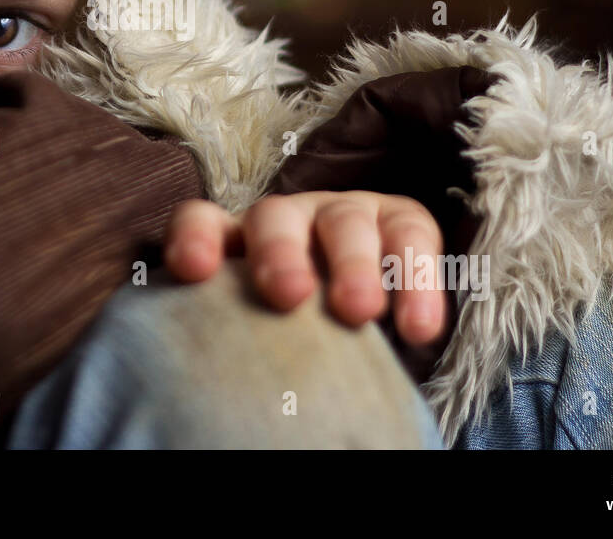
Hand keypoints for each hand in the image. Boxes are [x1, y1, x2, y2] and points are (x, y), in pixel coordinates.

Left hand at [165, 191, 446, 345]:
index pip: (203, 222)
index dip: (195, 238)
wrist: (365, 314)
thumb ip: (239, 343)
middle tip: (287, 295)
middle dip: (279, 254)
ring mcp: (343, 214)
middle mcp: (287, 220)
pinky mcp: (401, 219)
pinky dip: (416, 279)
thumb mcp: (261, 336)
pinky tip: (419, 327)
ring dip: (351, 265)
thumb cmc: (294, 336)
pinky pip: (411, 238)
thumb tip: (217, 399)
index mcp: (239, 242)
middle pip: (274, 220)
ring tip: (358, 311)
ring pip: (344, 223)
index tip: (192, 270)